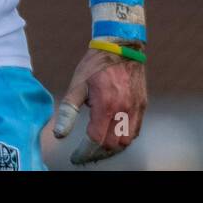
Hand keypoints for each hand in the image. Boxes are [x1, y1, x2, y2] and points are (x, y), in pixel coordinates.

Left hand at [50, 47, 146, 164]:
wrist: (121, 46)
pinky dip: (125, 137)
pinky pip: (136, 130)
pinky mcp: (142, 105)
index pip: (95, 141)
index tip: (75, 156)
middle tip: (86, 152)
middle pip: (111, 145)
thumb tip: (59, 134)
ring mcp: (136, 108)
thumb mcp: (77, 85)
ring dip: (112, 147)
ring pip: (126, 141)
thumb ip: (68, 111)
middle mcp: (124, 110)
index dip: (84, 152)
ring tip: (99, 146)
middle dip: (97, 152)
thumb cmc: (95, 64)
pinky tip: (113, 134)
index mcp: (106, 105)